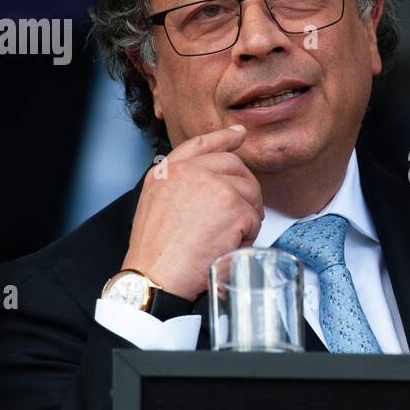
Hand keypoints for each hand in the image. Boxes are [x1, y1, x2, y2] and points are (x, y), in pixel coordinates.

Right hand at [122, 125, 262, 299]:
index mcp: (168, 171)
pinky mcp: (232, 206)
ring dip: (246, 217)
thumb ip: (179, 186)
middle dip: (244, 190)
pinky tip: (228, 247)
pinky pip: (254, 219)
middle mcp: (190, 172)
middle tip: (243, 214)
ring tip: (228, 238)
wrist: (155, 275)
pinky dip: (247, 237)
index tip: (239, 134)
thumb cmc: (155, 252)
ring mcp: (214, 186)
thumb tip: (210, 182)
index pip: (201, 145)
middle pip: (234, 167)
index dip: (223, 137)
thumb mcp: (155, 205)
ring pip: (249, 194)